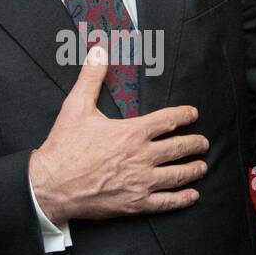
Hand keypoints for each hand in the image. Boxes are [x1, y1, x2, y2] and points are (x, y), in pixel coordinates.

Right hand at [29, 46, 207, 222]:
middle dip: (195, 144)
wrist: (51, 185)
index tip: (193, 114)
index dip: (184, 115)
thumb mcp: (76, 106)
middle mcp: (142, 156)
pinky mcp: (136, 203)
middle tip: (203, 143)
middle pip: (179, 148)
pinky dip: (183, 198)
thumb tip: (98, 51)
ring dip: (194, 169)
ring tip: (202, 166)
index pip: (168, 120)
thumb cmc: (64, 146)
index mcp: (131, 132)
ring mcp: (141, 182)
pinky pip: (167, 202)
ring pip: (178, 174)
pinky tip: (192, 195)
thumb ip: (91, 78)